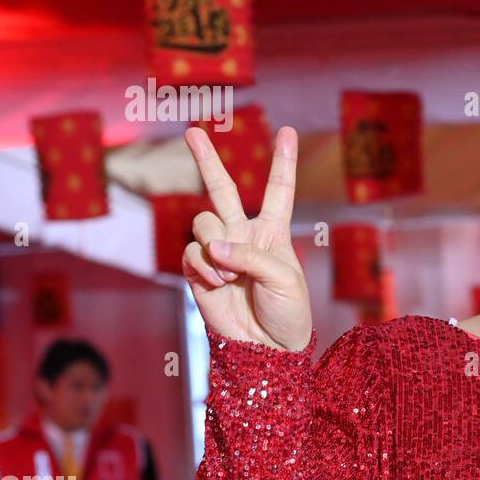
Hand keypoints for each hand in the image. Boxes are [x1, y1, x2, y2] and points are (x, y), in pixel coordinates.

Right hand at [182, 125, 312, 351]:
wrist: (268, 349)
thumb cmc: (288, 313)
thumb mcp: (284, 280)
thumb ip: (250, 256)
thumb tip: (213, 245)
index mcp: (274, 232)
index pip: (279, 190)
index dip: (283, 161)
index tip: (288, 131)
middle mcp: (243, 235)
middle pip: (223, 189)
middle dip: (206, 159)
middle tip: (191, 130)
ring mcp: (218, 252)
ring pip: (202, 221)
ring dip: (214, 245)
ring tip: (228, 274)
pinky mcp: (198, 271)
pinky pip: (191, 252)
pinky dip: (203, 266)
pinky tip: (217, 283)